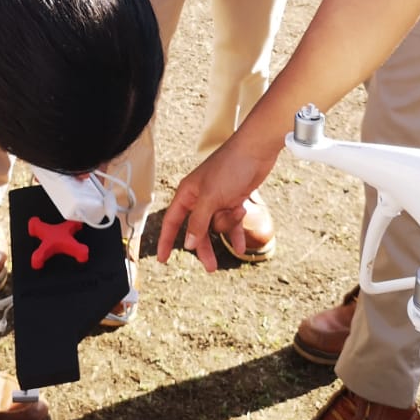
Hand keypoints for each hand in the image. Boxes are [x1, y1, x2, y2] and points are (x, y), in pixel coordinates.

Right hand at [156, 131, 278, 271]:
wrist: (256, 151)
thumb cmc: (230, 167)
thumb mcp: (211, 198)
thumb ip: (198, 222)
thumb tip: (188, 243)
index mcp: (188, 193)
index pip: (172, 221)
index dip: (166, 240)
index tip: (162, 259)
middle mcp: (200, 198)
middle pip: (197, 230)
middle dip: (205, 247)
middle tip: (211, 268)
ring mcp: (218, 200)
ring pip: (217, 226)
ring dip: (229, 224)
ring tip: (238, 210)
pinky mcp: (233, 199)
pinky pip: (231, 223)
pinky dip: (236, 232)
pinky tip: (241, 247)